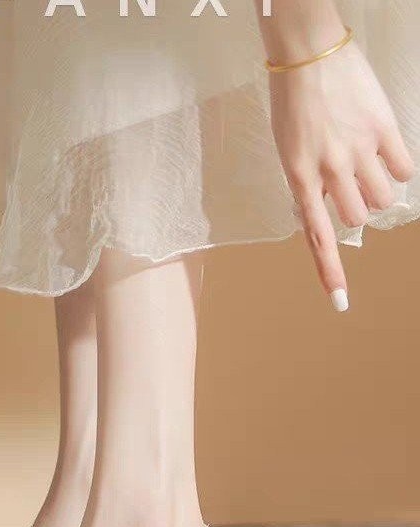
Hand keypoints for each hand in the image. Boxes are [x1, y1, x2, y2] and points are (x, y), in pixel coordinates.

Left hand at [269, 43, 414, 310]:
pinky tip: (383, 153)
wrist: (307, 55)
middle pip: (359, 218)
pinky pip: (406, 169)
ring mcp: (360, 149)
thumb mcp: (288, 152)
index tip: (341, 304)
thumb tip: (332, 205)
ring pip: (384, 198)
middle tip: (348, 184)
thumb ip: (310, 182)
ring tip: (365, 167)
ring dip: (378, 191)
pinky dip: (398, 169)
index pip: (317, 236)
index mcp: (300, 178)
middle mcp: (332, 169)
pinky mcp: (385, 128)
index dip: (329, 272)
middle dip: (355, 207)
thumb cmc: (292, 106)